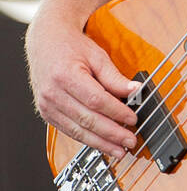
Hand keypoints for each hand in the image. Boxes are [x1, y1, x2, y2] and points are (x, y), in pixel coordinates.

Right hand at [25, 16, 141, 159]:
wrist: (46, 41)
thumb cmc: (71, 46)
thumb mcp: (97, 56)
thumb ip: (115, 77)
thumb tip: (136, 91)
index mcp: (65, 75)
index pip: (96, 100)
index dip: (116, 112)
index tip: (133, 119)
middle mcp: (53, 93)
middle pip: (87, 119)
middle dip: (111, 133)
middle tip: (130, 141)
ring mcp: (47, 105)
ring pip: (77, 130)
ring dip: (101, 143)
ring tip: (119, 150)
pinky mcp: (46, 113)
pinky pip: (69, 131)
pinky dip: (87, 139)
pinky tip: (102, 144)